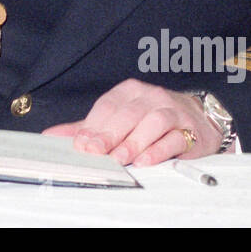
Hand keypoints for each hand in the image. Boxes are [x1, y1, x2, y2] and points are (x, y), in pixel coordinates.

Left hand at [43, 79, 229, 165]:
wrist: (197, 121)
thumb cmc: (152, 118)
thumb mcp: (119, 118)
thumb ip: (88, 127)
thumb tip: (53, 136)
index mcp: (130, 91)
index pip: (107, 106)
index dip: (93, 126)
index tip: (80, 144)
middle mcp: (151, 96)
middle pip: (127, 114)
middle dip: (109, 135)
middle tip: (96, 152)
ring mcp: (172, 110)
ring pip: (152, 123)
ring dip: (133, 142)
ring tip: (119, 158)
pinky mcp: (189, 129)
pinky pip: (173, 138)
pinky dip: (158, 150)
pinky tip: (145, 160)